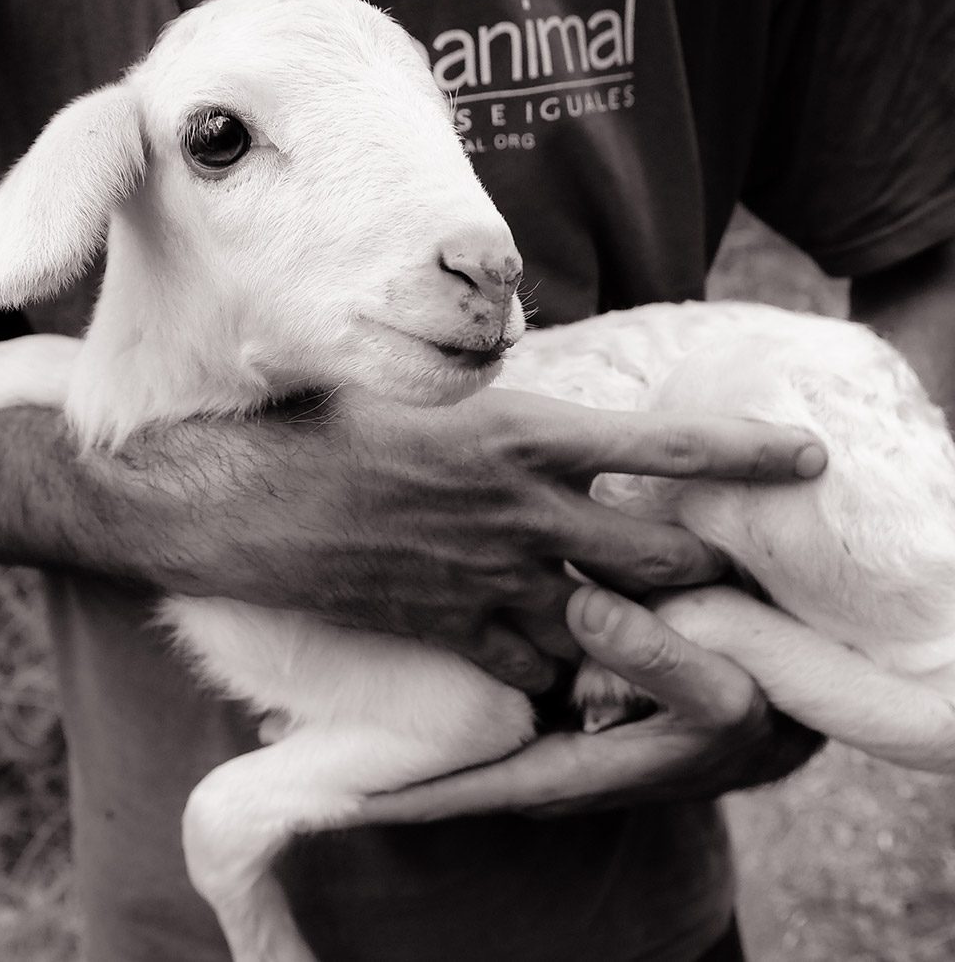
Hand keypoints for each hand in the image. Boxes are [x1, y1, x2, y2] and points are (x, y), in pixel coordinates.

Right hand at [159, 388, 825, 693]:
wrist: (245, 504)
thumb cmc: (324, 425)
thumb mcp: (421, 387)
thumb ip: (494, 396)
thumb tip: (536, 396)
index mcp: (523, 434)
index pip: (669, 444)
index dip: (750, 452)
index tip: (806, 458)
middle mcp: (525, 514)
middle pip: (665, 555)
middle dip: (708, 563)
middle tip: (719, 558)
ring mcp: (493, 582)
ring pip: (615, 622)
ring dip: (642, 620)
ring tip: (655, 612)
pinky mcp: (455, 629)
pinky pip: (537, 664)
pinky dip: (558, 658)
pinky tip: (558, 644)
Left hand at [358, 586, 823, 821]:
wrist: (784, 709)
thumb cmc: (751, 711)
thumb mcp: (723, 691)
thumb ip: (658, 656)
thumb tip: (583, 609)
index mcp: (571, 768)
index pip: (466, 789)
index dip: (398, 794)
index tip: (325, 794)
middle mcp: (548, 756)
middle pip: (447, 765)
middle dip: (379, 758)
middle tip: (286, 735)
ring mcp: (552, 729)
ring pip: (461, 733)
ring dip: (402, 723)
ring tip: (316, 702)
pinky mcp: (564, 696)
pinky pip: (491, 696)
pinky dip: (448, 685)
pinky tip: (410, 653)